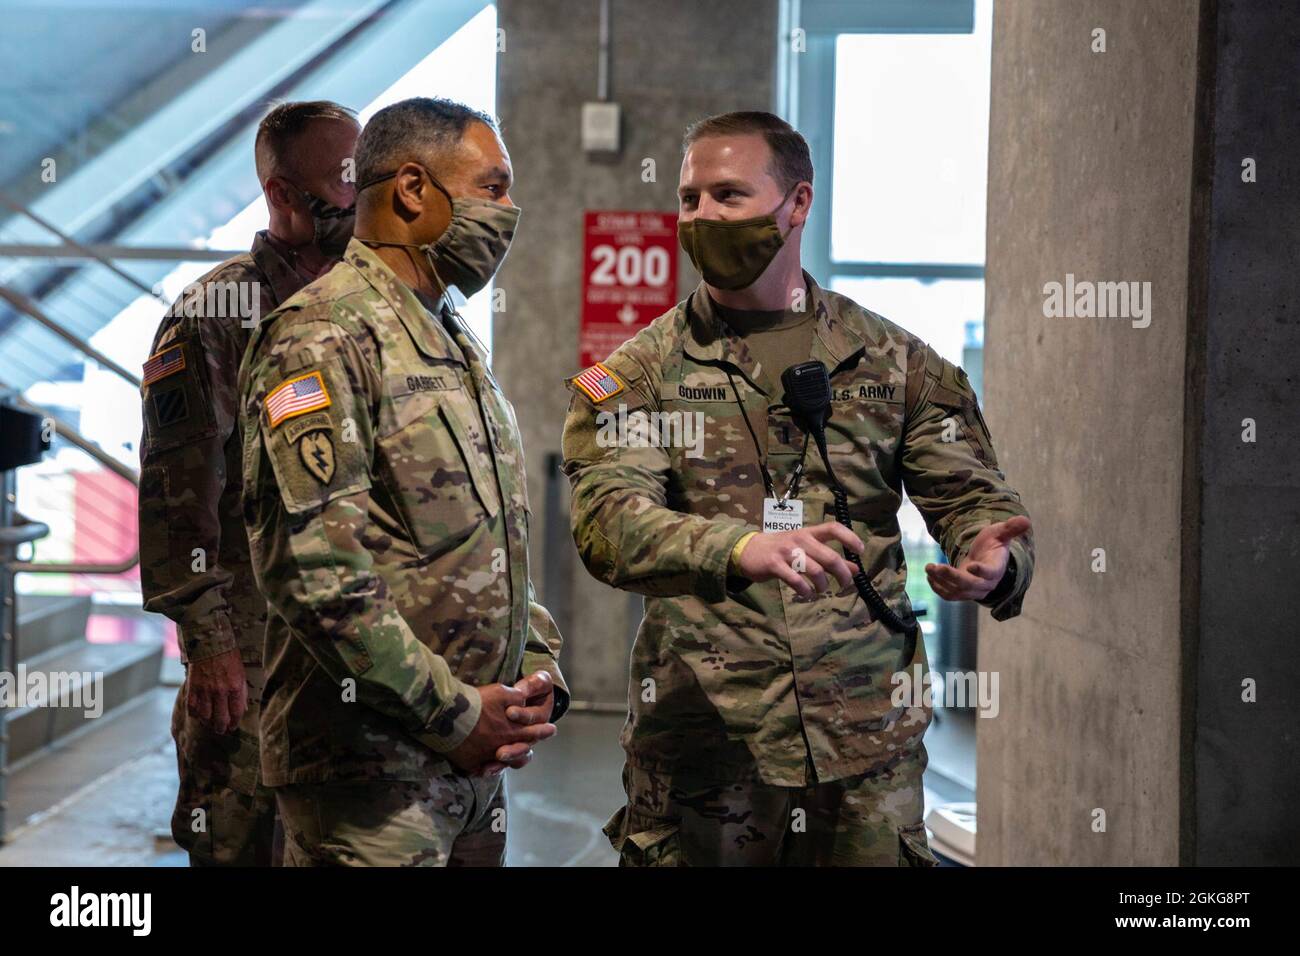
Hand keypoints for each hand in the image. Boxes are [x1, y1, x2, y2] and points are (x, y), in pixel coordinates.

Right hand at [186, 648, 247, 734]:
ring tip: (210, 724)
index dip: (234, 723)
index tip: (233, 726)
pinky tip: (199, 715)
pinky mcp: (192, 688)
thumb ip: (241, 692)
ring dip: (208, 723)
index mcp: (235, 687)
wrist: (210, 643)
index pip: (236, 713)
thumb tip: (243, 709)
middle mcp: (220, 691)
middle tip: (221, 730)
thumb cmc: (228, 657)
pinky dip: (195, 714)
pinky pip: (192, 709)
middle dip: (221, 728)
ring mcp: (205, 690)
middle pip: (220, 719)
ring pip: (205, 717)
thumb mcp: (241, 673)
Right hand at [447, 682, 556, 775]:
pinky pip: (482, 770)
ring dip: (508, 760)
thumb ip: (517, 697)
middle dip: (528, 747)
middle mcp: (501, 746)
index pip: (532, 731)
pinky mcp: (470, 764)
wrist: (448, 715)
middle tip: (531, 749)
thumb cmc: (476, 702)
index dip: (543, 731)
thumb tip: (525, 699)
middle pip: (520, 750)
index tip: (552, 729)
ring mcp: (486, 757)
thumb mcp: (501, 692)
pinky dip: (487, 768)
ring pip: (503, 763)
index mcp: (511, 730)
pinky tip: (489, 767)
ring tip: (509, 757)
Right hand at [735, 521, 862, 600]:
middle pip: (829, 556)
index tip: (860, 551)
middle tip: (845, 585)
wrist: (747, 550)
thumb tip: (854, 569)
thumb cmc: (781, 549)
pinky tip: (807, 594)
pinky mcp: (774, 565)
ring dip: (823, 585)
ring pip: (815, 570)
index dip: (850, 538)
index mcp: (809, 532)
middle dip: (842, 574)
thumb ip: (829, 558)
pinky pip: (795, 580)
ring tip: (821, 590)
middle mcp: (800, 539)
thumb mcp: (805, 549)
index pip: (833, 528)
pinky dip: (805, 591)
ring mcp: (786, 551)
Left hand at [925, 516, 1031, 601]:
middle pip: (969, 585)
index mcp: (996, 569)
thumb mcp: (1000, 533)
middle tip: (935, 566)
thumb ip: (1010, 528)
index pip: (991, 573)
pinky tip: (929, 575)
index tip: (971, 565)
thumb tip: (1026, 520)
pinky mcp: (962, 593)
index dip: (982, 571)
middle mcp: (986, 584)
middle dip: (951, 576)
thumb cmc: (993, 544)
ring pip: (957, 592)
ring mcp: (973, 591)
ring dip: (940, 581)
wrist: (986, 559)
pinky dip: (938, 588)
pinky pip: (949, 595)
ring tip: (928, 567)